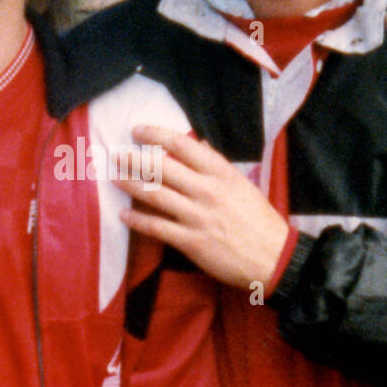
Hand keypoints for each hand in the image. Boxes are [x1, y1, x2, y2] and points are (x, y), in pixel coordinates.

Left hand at [114, 124, 289, 289]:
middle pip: (162, 168)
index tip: (137, 130)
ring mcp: (197, 216)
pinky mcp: (191, 241)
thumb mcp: (243, 185)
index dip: (156, 135)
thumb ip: (218, 166)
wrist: (273, 257)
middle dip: (134, 159)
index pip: (183, 145)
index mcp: (222, 173)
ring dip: (130, 184)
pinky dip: (138, 220)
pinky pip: (157, 227)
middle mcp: (207, 191)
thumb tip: (198, 145)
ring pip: (155, 195)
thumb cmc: (260, 221)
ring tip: (113, 177)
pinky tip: (123, 214)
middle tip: (115, 153)